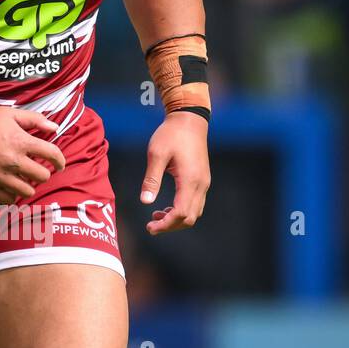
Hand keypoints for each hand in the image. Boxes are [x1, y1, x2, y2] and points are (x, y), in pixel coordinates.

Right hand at [0, 105, 65, 202]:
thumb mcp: (9, 114)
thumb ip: (34, 119)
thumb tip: (55, 127)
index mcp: (20, 141)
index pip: (52, 154)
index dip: (60, 160)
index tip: (59, 165)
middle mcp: (12, 161)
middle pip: (42, 176)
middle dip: (43, 173)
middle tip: (36, 170)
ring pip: (27, 191)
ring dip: (28, 185)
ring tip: (23, 179)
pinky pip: (8, 199)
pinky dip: (12, 194)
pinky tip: (9, 186)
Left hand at [140, 111, 209, 234]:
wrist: (189, 119)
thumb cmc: (171, 134)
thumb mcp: (156, 154)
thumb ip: (151, 179)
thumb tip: (145, 201)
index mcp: (190, 180)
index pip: (180, 213)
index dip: (165, 224)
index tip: (150, 227)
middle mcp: (201, 185)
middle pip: (189, 218)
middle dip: (170, 226)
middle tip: (151, 226)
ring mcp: (204, 183)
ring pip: (194, 213)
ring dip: (176, 220)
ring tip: (156, 216)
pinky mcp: (202, 180)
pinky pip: (195, 204)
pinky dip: (182, 211)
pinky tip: (166, 207)